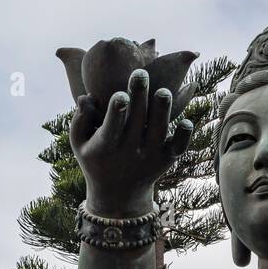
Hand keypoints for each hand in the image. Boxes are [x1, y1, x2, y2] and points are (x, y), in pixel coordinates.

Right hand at [69, 69, 193, 216]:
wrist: (120, 195)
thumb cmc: (96, 158)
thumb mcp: (79, 143)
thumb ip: (80, 120)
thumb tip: (85, 96)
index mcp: (105, 147)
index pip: (111, 129)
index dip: (116, 112)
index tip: (120, 95)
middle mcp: (129, 153)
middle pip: (137, 123)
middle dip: (139, 97)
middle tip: (140, 73)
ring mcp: (150, 156)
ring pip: (159, 132)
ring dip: (163, 111)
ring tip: (164, 91)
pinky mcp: (166, 159)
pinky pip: (178, 147)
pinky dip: (185, 136)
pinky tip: (188, 121)